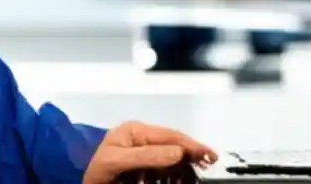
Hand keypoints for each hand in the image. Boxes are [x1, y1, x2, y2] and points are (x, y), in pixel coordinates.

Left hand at [83, 120, 216, 183]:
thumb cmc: (99, 173)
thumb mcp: (117, 161)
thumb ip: (146, 155)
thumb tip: (178, 151)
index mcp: (134, 131)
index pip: (169, 135)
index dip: (190, 144)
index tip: (208, 155)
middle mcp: (141, 137)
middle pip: (173, 143)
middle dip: (191, 154)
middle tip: (210, 163)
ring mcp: (143, 151)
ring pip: (172, 156)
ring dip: (185, 166)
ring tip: (195, 175)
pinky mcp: (144, 166)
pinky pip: (165, 168)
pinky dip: (174, 174)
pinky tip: (180, 180)